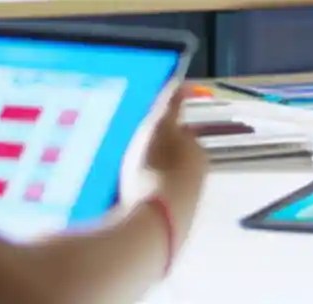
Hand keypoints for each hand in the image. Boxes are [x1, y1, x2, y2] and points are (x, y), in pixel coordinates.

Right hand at [120, 89, 207, 251]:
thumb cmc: (156, 170)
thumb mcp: (160, 128)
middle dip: (152, 160)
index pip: (182, 135)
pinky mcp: (165, 231)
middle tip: (123, 156)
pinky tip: (117, 204)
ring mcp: (183, 208)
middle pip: (172, 164)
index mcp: (197, 154)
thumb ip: (170, 106)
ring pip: (160, 188)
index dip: (161, 132)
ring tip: (115, 179)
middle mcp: (196, 182)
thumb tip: (182, 82)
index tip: (140, 133)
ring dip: (143, 184)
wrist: (151, 227)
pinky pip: (148, 210)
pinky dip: (136, 205)